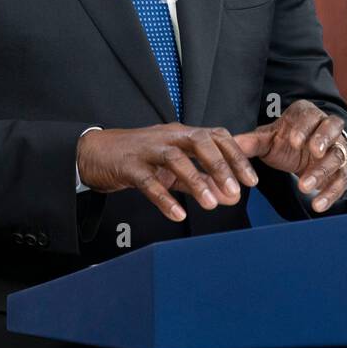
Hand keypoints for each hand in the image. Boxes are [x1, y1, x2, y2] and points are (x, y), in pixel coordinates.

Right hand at [76, 124, 260, 221]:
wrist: (95, 153)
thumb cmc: (138, 158)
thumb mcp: (172, 167)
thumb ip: (199, 180)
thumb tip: (229, 196)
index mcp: (181, 134)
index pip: (216, 136)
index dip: (236, 156)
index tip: (251, 181)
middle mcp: (167, 137)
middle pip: (199, 141)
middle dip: (220, 166)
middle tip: (236, 192)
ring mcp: (147, 150)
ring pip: (175, 159)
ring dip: (196, 181)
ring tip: (211, 204)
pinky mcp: (128, 166)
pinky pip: (148, 181)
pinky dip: (164, 198)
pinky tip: (177, 214)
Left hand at [233, 100, 346, 212]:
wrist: (304, 153)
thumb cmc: (285, 141)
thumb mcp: (268, 140)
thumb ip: (252, 142)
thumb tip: (230, 143)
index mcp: (307, 115)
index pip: (310, 115)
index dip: (304, 127)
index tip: (293, 140)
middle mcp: (327, 128)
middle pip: (332, 128)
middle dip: (323, 139)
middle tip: (313, 151)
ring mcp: (337, 148)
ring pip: (337, 156)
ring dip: (322, 171)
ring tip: (304, 186)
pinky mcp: (341, 169)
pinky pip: (341, 180)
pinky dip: (331, 193)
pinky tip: (318, 204)